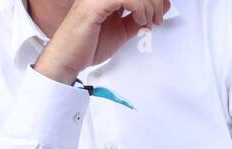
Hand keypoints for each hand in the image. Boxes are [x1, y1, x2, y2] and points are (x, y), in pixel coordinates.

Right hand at [33, 0, 168, 85]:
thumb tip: (159, 9)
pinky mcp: (92, 6)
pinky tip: (139, 21)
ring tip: (148, 22)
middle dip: (154, 1)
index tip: (162, 11)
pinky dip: (139, 8)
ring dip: (149, 6)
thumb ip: (139, 18)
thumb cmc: (91, 46)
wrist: (69, 59)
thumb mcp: (123, 30)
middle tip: (157, 19)